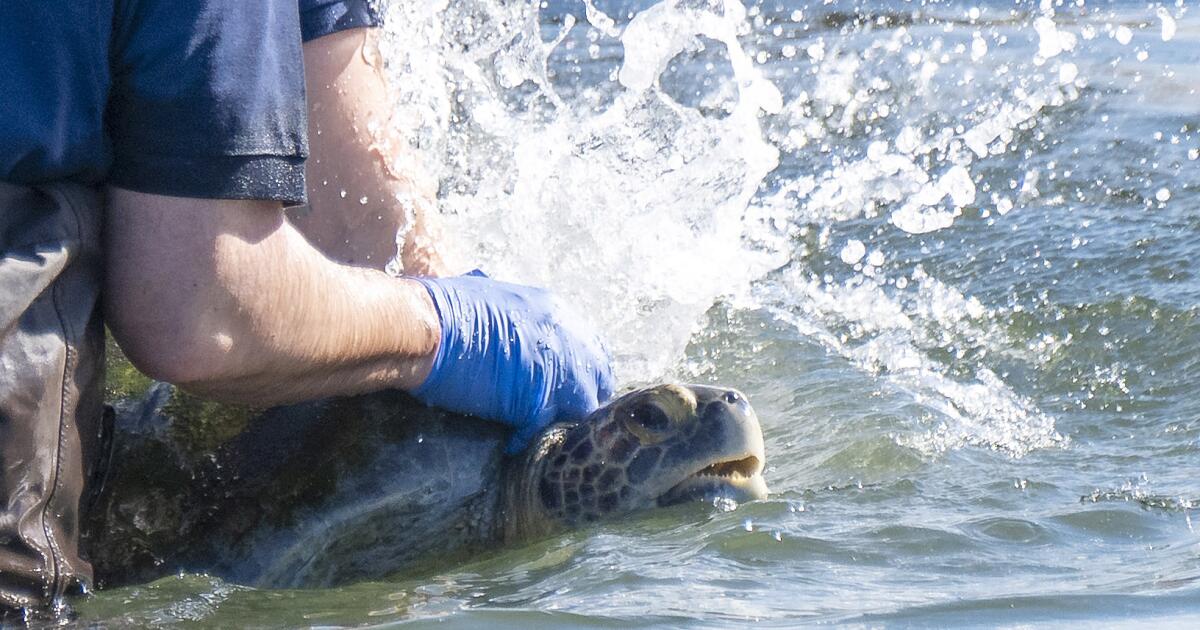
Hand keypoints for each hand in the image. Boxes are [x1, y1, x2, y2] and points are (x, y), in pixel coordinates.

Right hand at [411, 272, 614, 452]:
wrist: (426, 327)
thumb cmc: (443, 307)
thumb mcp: (490, 294)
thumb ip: (510, 312)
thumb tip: (500, 312)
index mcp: (553, 310)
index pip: (590, 344)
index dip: (580, 366)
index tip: (569, 382)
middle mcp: (565, 337)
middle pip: (598, 376)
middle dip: (583, 395)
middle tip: (563, 412)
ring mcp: (555, 369)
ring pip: (583, 405)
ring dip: (563, 418)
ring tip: (543, 429)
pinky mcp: (537, 399)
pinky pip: (544, 428)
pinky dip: (526, 438)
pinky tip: (511, 442)